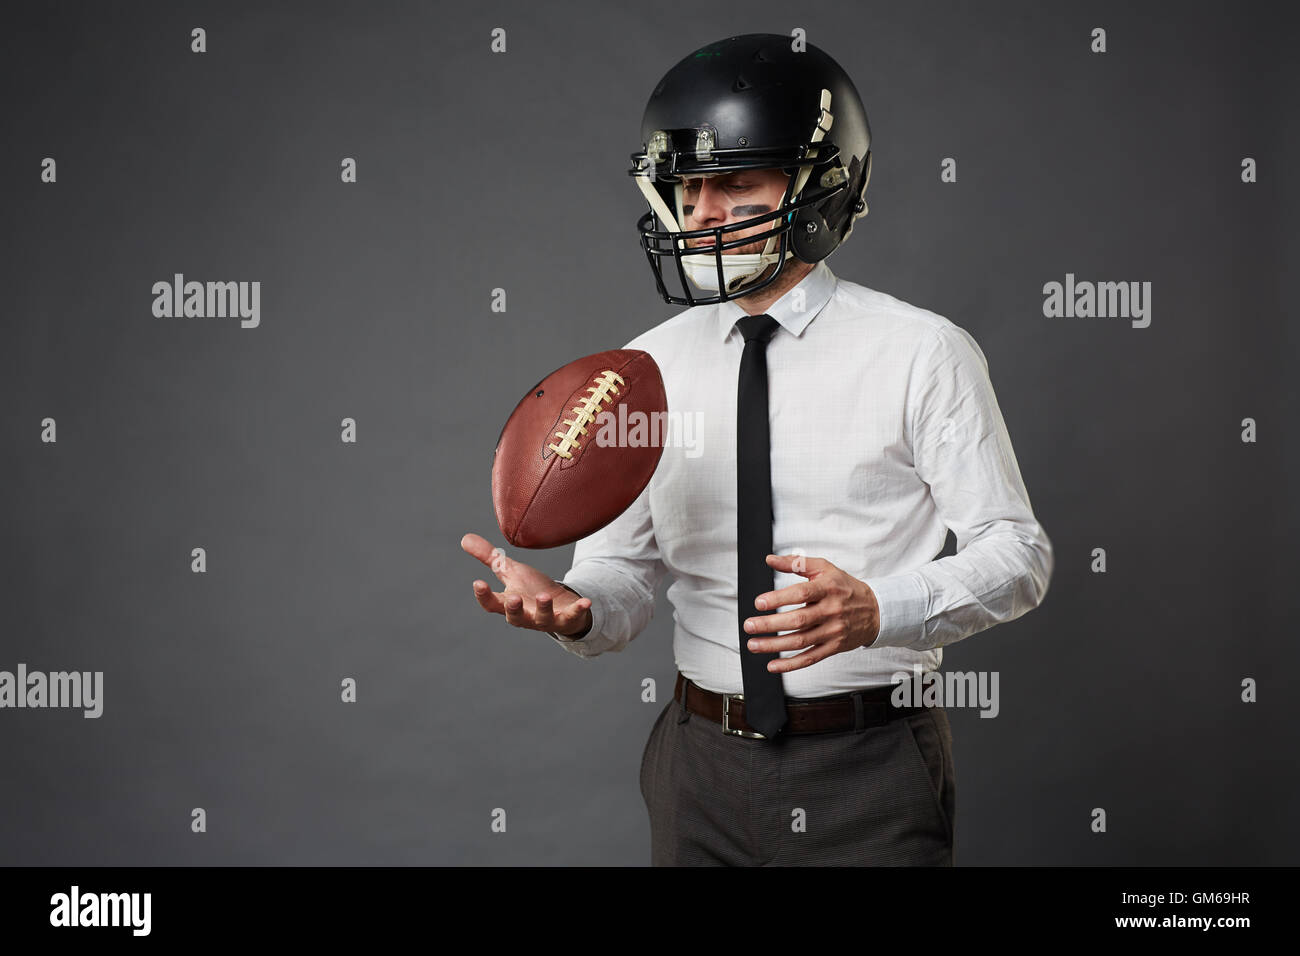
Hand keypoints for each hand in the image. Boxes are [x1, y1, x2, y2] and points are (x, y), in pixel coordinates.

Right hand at [461, 532, 592, 636]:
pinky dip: (578, 610)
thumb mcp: (511, 571)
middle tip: (513, 599)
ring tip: (544, 596)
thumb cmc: (531, 589)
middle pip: (515, 617)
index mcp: (509, 603)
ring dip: (543, 608)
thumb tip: (464, 538)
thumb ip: (490, 557)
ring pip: (543, 619)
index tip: (478, 582)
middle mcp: (525, 615)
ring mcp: (546, 620)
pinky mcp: (566, 619)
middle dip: (514, 609)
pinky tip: (586, 601)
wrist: (560, 605)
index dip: (484, 596)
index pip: (491, 604)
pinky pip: (572, 616)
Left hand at [742, 553, 880, 672]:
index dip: (779, 599)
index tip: (759, 602)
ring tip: (753, 644)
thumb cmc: (845, 588)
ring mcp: (833, 631)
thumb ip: (797, 563)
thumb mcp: (824, 568)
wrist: (876, 610)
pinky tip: (773, 664)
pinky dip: (791, 664)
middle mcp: (830, 611)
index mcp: (827, 588)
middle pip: (798, 620)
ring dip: (774, 646)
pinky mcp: (834, 647)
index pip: (801, 593)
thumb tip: (770, 560)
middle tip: (749, 625)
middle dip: (770, 624)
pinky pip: (810, 658)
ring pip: (801, 641)